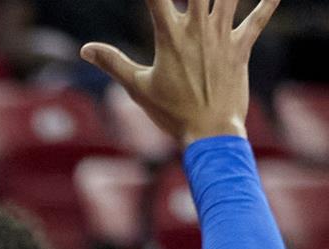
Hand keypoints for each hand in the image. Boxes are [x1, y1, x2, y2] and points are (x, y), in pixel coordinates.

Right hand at [83, 0, 279, 143]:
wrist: (210, 132)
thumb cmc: (171, 113)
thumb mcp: (137, 87)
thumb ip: (112, 63)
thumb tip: (85, 49)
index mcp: (170, 37)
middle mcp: (197, 31)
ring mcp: (222, 37)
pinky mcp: (241, 47)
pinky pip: (259, 19)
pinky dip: (268, 3)